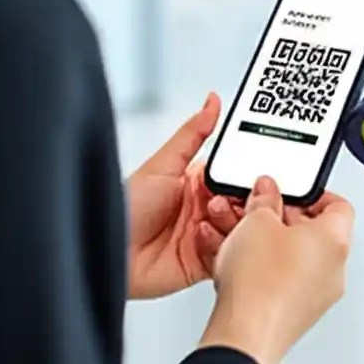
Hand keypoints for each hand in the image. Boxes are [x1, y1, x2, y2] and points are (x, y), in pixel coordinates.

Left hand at [127, 93, 243, 299]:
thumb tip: (212, 101)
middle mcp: (205, 209)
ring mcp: (206, 236)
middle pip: (244, 204)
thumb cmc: (126, 206)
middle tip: (227, 197)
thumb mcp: (163, 163)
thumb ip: (193, 133)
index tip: (256, 174)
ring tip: (209, 217)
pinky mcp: (205, 262)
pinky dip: (222, 246)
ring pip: (241, 229)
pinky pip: (229, 254)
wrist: (107, 249)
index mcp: (198, 183)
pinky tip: (202, 237)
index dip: (247, 176)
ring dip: (230, 223)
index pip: (236, 176)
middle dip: (243, 201)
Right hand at [199, 176, 354, 363]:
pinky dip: (265, 268)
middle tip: (260, 212)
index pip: (338, 204)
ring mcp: (318, 294)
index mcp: (336, 239)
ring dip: (269, 243)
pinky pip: (285, 279)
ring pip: (296, 256)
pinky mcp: (298, 312)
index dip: (312, 193)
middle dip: (283, 218)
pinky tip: (240, 264)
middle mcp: (334, 268)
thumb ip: (265, 198)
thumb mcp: (257, 221)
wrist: (246, 332)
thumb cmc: (259, 283)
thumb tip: (267, 191)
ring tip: (243, 237)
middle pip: (315, 230)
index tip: (290, 191)